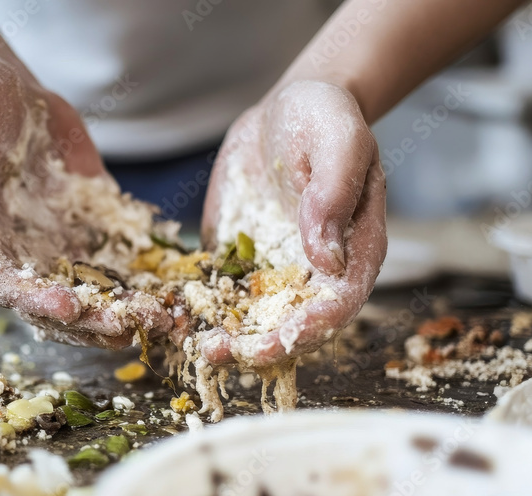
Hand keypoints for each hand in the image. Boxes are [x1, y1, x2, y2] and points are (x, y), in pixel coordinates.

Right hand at [0, 54, 169, 347]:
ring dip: (121, 313)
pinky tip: (172, 292)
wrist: (6, 93)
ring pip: (85, 296)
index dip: (32, 299)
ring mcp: (48, 253)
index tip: (69, 306)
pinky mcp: (83, 238)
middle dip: (90, 319)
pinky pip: (113, 268)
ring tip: (161, 318)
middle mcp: (7, 258)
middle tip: (130, 324)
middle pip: (47, 304)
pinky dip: (141, 283)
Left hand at [199, 80, 386, 366]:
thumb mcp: (338, 144)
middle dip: (259, 346)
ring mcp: (276, 267)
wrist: (289, 107)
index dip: (308, 330)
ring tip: (195, 346)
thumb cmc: (327, 119)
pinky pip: (223, 288)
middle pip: (294, 323)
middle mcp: (316, 269)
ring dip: (229, 336)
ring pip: (256, 316)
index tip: (274, 343)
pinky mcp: (241, 257)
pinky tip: (176, 315)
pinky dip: (202, 306)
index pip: (337, 305)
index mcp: (354, 249)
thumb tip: (326, 258)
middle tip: (220, 353)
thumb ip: (332, 197)